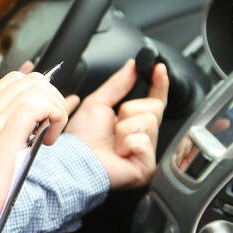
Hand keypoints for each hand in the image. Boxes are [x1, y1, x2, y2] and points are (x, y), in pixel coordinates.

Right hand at [0, 70, 68, 224]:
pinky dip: (54, 115)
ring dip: (54, 108)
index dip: (34, 96)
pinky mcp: (6, 135)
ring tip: (49, 136)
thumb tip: (17, 138)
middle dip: (49, 98)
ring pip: (36, 87)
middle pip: (27, 80)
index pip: (11, 84)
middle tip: (50, 126)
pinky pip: (39, 104)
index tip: (40, 119)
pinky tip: (49, 138)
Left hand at [65, 58, 168, 188]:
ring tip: (114, 142)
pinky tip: (119, 152)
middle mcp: (142, 136)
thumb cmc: (81, 138)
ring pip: (150, 122)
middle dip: (131, 110)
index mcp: (132, 122)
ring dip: (125, 128)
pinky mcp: (146, 166)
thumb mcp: (98, 103)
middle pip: (154, 108)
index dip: (159, 85)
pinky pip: (144, 141)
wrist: (73, 161)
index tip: (159, 68)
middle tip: (114, 125)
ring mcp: (146, 152)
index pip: (154, 100)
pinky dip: (127, 142)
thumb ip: (117, 83)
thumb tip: (132, 66)